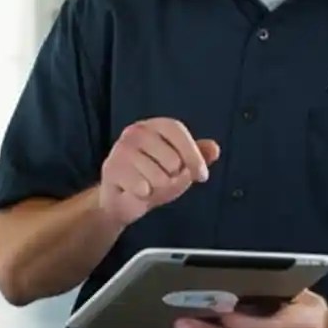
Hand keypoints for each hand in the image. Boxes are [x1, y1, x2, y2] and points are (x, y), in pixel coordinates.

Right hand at [97, 118, 220, 226]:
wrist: (120, 201)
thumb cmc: (152, 179)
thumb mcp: (181, 168)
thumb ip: (197, 157)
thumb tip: (214, 148)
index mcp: (155, 126)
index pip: (176, 131)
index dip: (192, 154)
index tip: (202, 176)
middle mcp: (136, 132)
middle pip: (171, 158)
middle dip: (174, 178)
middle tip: (163, 181)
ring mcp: (121, 149)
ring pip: (158, 176)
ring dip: (159, 189)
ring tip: (148, 187)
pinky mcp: (112, 168)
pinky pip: (142, 187)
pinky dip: (144, 195)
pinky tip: (137, 192)